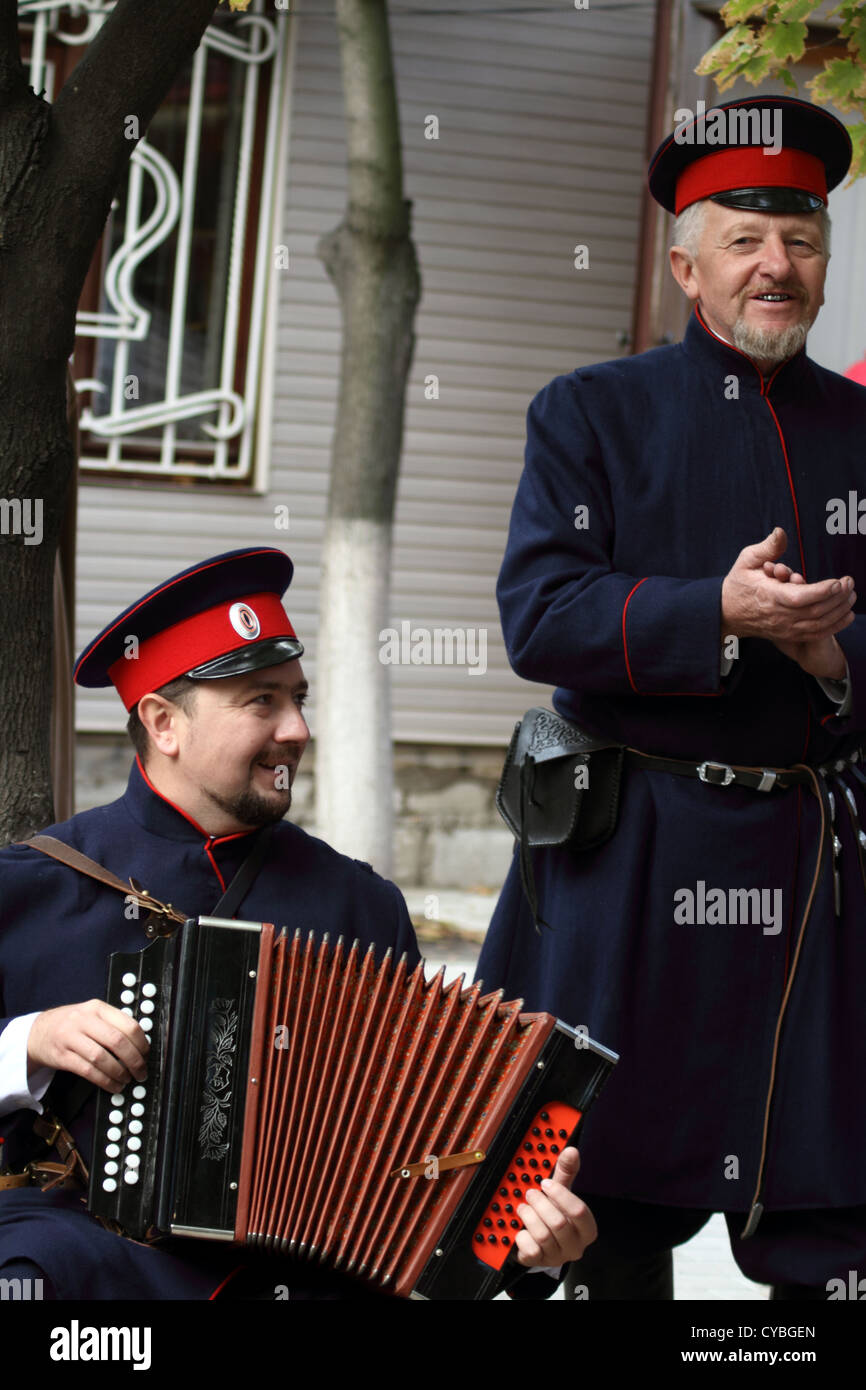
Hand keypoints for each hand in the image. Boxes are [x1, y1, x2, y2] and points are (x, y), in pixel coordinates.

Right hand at [27, 1000, 148, 1091]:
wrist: (38, 1032)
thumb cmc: (72, 1025)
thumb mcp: (92, 1014)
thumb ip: (113, 1024)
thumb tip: (141, 1044)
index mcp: (97, 1008)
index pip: (128, 1024)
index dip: (142, 1043)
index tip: (146, 1055)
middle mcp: (84, 1020)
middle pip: (117, 1042)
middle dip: (134, 1061)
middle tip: (141, 1072)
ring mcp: (70, 1037)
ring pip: (102, 1058)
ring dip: (119, 1073)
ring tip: (127, 1080)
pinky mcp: (62, 1056)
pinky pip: (88, 1071)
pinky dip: (105, 1081)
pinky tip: (113, 1085)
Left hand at [514, 1146, 596, 1267]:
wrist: (538, 1241)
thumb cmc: (554, 1214)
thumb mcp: (561, 1193)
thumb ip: (566, 1172)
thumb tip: (571, 1150)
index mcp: (586, 1228)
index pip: (579, 1211)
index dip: (560, 1195)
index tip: (546, 1182)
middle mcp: (575, 1246)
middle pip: (559, 1224)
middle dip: (541, 1204)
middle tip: (530, 1193)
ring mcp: (557, 1257)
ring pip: (543, 1236)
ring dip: (529, 1216)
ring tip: (523, 1207)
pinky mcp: (539, 1263)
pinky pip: (530, 1249)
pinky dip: (521, 1235)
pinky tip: (520, 1228)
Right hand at [721, 527, 854, 643]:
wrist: (726, 613)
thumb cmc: (739, 583)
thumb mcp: (747, 560)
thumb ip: (767, 547)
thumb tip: (781, 532)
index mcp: (769, 596)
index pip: (799, 597)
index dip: (821, 591)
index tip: (838, 581)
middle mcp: (778, 615)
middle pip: (815, 611)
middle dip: (837, 597)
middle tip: (850, 582)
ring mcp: (784, 628)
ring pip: (819, 624)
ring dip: (840, 611)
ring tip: (852, 595)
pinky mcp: (789, 635)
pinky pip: (816, 634)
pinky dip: (835, 626)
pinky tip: (848, 615)